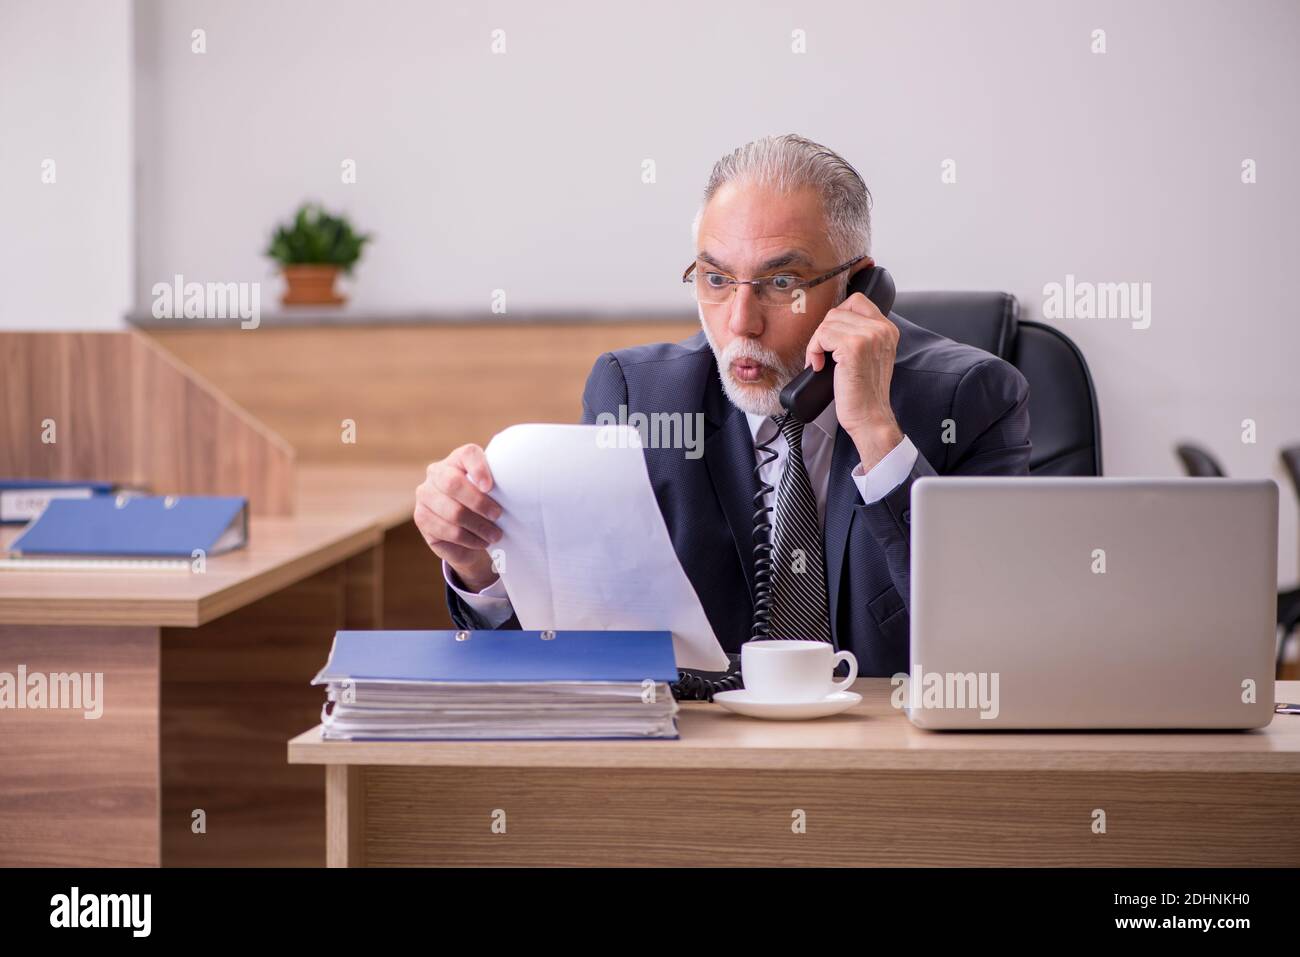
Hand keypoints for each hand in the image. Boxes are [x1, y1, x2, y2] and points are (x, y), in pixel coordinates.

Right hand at [413, 444, 502, 591]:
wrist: (468, 533)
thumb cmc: (487, 506)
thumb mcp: (495, 493)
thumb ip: (501, 485)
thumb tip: (519, 490)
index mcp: (457, 459)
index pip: (468, 454)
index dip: (478, 468)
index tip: (490, 487)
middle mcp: (437, 472)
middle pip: (453, 484)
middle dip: (479, 502)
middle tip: (498, 515)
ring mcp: (425, 495)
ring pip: (453, 512)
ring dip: (478, 526)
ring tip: (495, 535)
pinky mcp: (421, 517)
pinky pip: (447, 531)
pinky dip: (469, 539)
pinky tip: (481, 542)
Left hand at [804, 290, 903, 469]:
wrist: (869, 417)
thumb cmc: (864, 392)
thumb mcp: (869, 356)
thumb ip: (859, 334)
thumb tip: (831, 322)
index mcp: (888, 329)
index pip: (856, 301)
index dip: (837, 318)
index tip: (831, 340)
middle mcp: (882, 329)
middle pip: (838, 311)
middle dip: (823, 333)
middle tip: (823, 355)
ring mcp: (869, 336)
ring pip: (827, 323)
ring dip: (817, 343)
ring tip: (821, 363)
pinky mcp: (853, 347)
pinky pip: (821, 336)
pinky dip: (814, 351)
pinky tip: (819, 367)